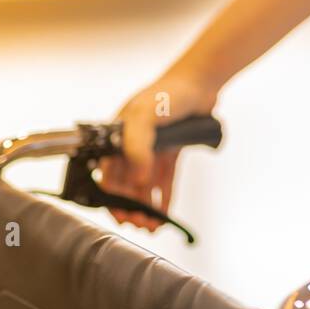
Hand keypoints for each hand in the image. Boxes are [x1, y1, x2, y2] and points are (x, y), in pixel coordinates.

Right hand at [98, 71, 217, 231]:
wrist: (201, 84)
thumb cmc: (168, 93)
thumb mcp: (144, 115)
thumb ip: (137, 145)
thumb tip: (139, 178)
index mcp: (117, 136)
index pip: (108, 173)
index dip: (112, 195)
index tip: (120, 212)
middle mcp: (132, 145)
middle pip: (125, 184)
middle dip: (129, 206)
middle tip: (137, 223)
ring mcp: (153, 150)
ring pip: (145, 187)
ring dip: (145, 207)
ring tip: (151, 225)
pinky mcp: (172, 153)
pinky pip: (165, 181)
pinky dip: (164, 199)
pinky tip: (165, 214)